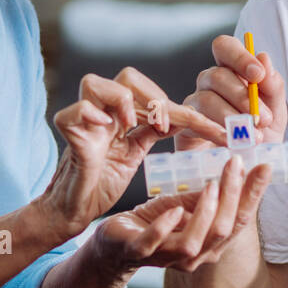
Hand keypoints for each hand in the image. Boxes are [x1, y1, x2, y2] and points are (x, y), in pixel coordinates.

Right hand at [35, 67, 227, 240]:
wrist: (74, 211)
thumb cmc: (101, 182)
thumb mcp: (135, 153)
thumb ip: (153, 132)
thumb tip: (185, 116)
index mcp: (121, 116)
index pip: (156, 98)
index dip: (188, 112)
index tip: (219, 132)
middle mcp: (103, 113)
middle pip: (127, 77)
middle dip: (154, 96)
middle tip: (164, 126)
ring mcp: (84, 123)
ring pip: (94, 82)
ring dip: (123, 100)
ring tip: (134, 126)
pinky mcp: (69, 138)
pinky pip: (71, 112)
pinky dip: (88, 113)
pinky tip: (106, 126)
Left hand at [92, 153, 273, 272]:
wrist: (115, 244)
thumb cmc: (153, 222)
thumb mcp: (186, 203)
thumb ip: (210, 194)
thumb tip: (237, 167)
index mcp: (210, 242)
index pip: (239, 219)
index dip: (253, 193)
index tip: (264, 167)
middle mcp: (196, 255)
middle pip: (223, 230)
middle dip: (233, 195)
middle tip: (236, 163)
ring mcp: (167, 257)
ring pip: (195, 242)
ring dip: (206, 212)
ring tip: (211, 184)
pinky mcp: (139, 252)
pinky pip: (156, 244)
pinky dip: (166, 226)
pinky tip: (174, 210)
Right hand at [178, 34, 287, 150]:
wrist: (250, 168)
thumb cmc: (261, 136)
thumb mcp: (275, 113)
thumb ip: (273, 87)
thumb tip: (263, 58)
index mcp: (232, 72)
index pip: (226, 48)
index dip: (240, 57)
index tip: (258, 75)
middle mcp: (210, 83)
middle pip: (217, 75)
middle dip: (243, 96)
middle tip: (262, 118)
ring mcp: (195, 103)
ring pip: (207, 98)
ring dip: (233, 117)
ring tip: (253, 136)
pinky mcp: (185, 126)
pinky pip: (196, 122)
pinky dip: (217, 132)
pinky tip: (232, 142)